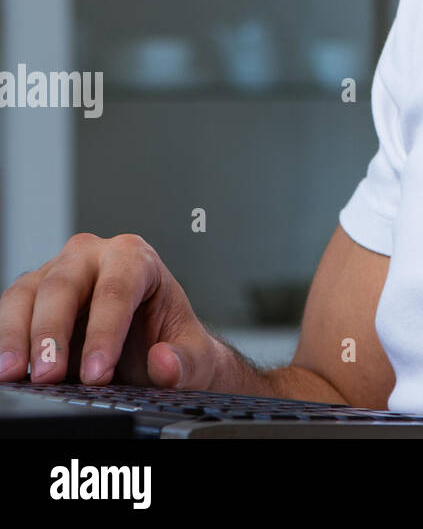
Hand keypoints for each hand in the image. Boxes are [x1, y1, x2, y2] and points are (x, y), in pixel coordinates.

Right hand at [0, 232, 229, 388]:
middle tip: (50, 377)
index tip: (97, 373)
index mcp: (137, 259)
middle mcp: (94, 256)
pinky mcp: (30, 296)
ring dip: (17, 335)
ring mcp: (57, 273)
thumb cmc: (166, 340)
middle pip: (65, 284)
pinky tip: (4, 368)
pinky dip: (4, 339)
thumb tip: (164, 362)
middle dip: (53, 332)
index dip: (105, 332)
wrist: (149, 345)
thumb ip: (186, 361)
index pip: (117, 290)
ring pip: (27, 293)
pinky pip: (8, 310)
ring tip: (14, 374)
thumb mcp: (192, 354)